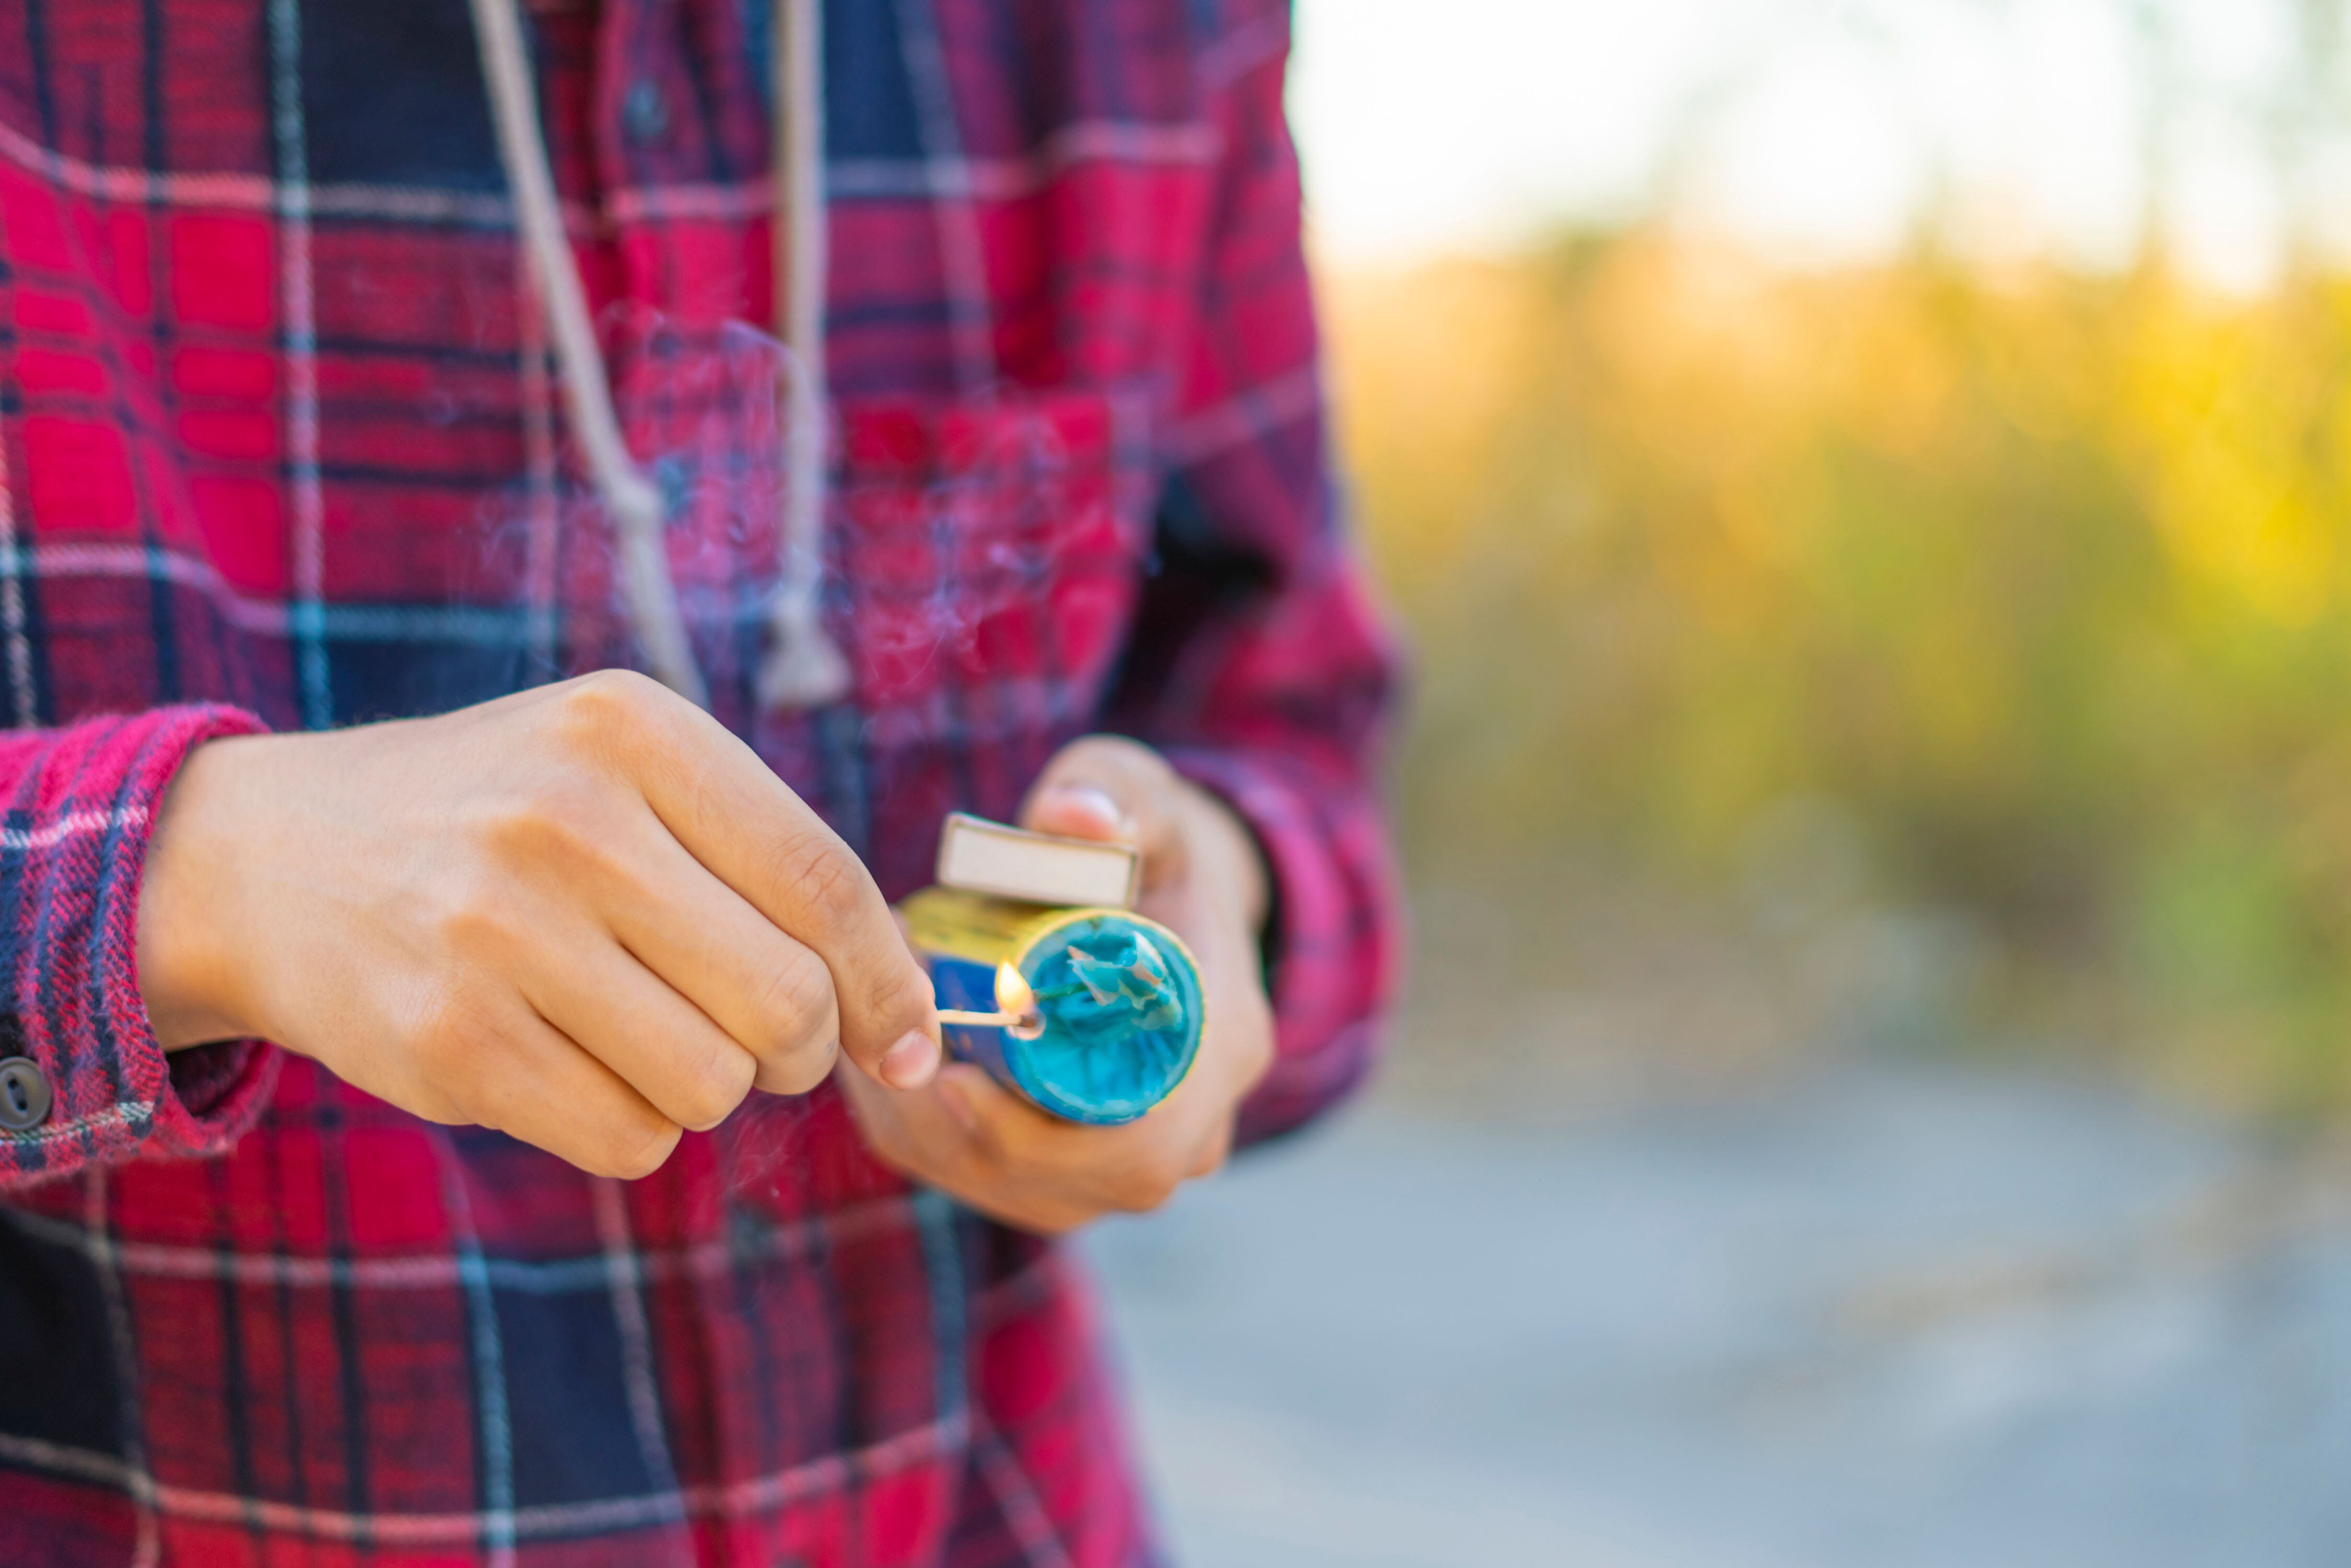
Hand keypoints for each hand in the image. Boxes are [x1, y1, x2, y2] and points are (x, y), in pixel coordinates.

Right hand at [136, 670, 941, 1178]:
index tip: (913, 1040)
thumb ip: (766, 864)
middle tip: (760, 1038)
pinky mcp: (449, 1040)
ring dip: (704, 1085)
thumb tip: (912, 1024)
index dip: (891, 982)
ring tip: (635, 1028)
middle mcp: (567, 818)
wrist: (272, 858)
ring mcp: (498, 931)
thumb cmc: (501, 820)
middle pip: (787, 999)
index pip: (826, 881)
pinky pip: (629, 1138)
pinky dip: (629, 1125)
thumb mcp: (623, 774)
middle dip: (801, 1047)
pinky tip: (569, 1061)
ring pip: (713, 1084)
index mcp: (633, 731)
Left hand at [837, 736, 1275, 1233]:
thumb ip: (1114, 791)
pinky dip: (924, 1135)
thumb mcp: (1141, 795)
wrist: (1163, 902)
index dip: (1039, 1136)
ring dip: (926, 1130)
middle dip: (953, 1128)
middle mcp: (1189, 1129)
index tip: (948, 1079)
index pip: (1137, 1143)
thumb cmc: (1146, 845)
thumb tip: (1072, 815)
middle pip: (1064, 1182)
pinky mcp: (1077, 1173)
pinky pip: (990, 1181)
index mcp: (1220, 1046)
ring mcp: (1132, 1161)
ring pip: (1015, 1190)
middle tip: (879, 1048)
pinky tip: (878, 1066)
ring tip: (868, 1042)